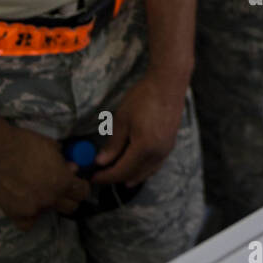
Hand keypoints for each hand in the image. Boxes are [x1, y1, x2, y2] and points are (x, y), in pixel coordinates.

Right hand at [0, 125, 89, 231]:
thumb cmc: (23, 143)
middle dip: (69, 197)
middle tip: (60, 188)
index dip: (81, 187)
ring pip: (49, 213)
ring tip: (38, 192)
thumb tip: (72, 169)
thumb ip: (64, 162)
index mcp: (63, 181)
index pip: (83, 193)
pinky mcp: (15, 214)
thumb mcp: (51, 147)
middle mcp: (51, 198)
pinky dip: (28, 216)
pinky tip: (25, 204)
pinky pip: (27, 224)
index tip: (77, 184)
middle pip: (71, 207)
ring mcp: (33, 209)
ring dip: (48, 204)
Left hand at [91, 72, 186, 186]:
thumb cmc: (144, 98)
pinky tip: (136, 169)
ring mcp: (166, 150)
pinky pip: (155, 165)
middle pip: (134, 175)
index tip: (93, 177)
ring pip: (146, 173)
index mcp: (144, 148)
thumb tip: (101, 162)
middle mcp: (157, 154)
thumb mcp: (122, 120)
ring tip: (116, 177)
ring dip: (130, 176)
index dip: (106, 176)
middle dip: (116, 178)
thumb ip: (113, 144)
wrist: (168, 84)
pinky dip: (143, 170)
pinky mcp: (170, 145)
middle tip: (101, 176)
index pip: (121, 171)